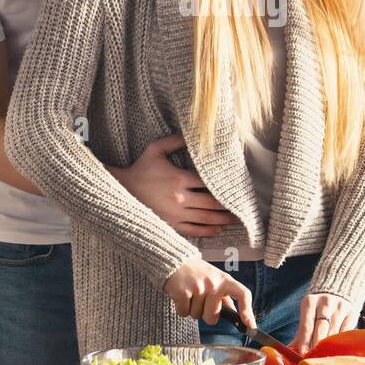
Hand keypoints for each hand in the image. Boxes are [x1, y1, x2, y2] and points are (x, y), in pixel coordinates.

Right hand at [108, 133, 237, 237]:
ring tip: (236, 219)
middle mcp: (180, 198)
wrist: (121, 191)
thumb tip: (193, 133)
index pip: (208, 182)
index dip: (224, 185)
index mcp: (179, 178)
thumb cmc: (140, 169)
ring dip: (223, 219)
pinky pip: (193, 230)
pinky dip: (208, 230)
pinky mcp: (170, 224)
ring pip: (206, 218)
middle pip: (211, 203)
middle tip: (243, 205)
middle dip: (228, 205)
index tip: (236, 185)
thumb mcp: (155, 149)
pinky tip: (218, 229)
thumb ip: (175, 140)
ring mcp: (175, 214)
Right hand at [163, 258, 255, 327]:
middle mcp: (214, 283)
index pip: (243, 294)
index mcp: (225, 280)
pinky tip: (182, 295)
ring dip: (192, 309)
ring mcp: (198, 287)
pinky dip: (181, 308)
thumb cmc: (197, 273)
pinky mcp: (183, 292)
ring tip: (190, 293)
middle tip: (200, 300)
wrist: (176, 261)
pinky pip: (184, 313)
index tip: (250, 326)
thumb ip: (225, 296)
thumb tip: (238, 314)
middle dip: (205, 314)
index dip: (248, 312)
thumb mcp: (215, 279)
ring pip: (197, 316)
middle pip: (213, 317)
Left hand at [289, 293, 356, 353]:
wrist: (337, 293)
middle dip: (317, 345)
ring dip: (329, 346)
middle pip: (321, 329)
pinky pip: (345, 332)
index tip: (303, 354)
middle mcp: (325, 302)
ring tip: (324, 357)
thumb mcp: (307, 316)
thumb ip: (300, 335)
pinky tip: (336, 350)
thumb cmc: (318, 310)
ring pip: (333, 332)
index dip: (304, 341)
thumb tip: (289, 353)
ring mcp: (340, 307)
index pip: (306, 325)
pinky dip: (340, 342)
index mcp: (310, 302)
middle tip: (314, 358)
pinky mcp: (352, 312)